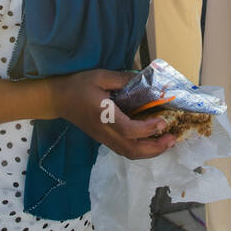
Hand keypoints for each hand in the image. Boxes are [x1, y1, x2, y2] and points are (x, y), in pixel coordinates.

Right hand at [50, 69, 175, 159]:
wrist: (58, 99)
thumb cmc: (78, 86)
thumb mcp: (99, 76)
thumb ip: (121, 79)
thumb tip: (143, 80)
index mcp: (103, 115)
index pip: (129, 130)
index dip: (148, 129)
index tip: (162, 121)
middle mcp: (105, 131)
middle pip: (132, 150)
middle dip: (155, 148)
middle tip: (172, 138)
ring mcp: (104, 138)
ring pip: (129, 154)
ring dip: (150, 151)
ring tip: (166, 142)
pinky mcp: (104, 139)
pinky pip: (125, 150)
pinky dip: (141, 150)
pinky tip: (151, 141)